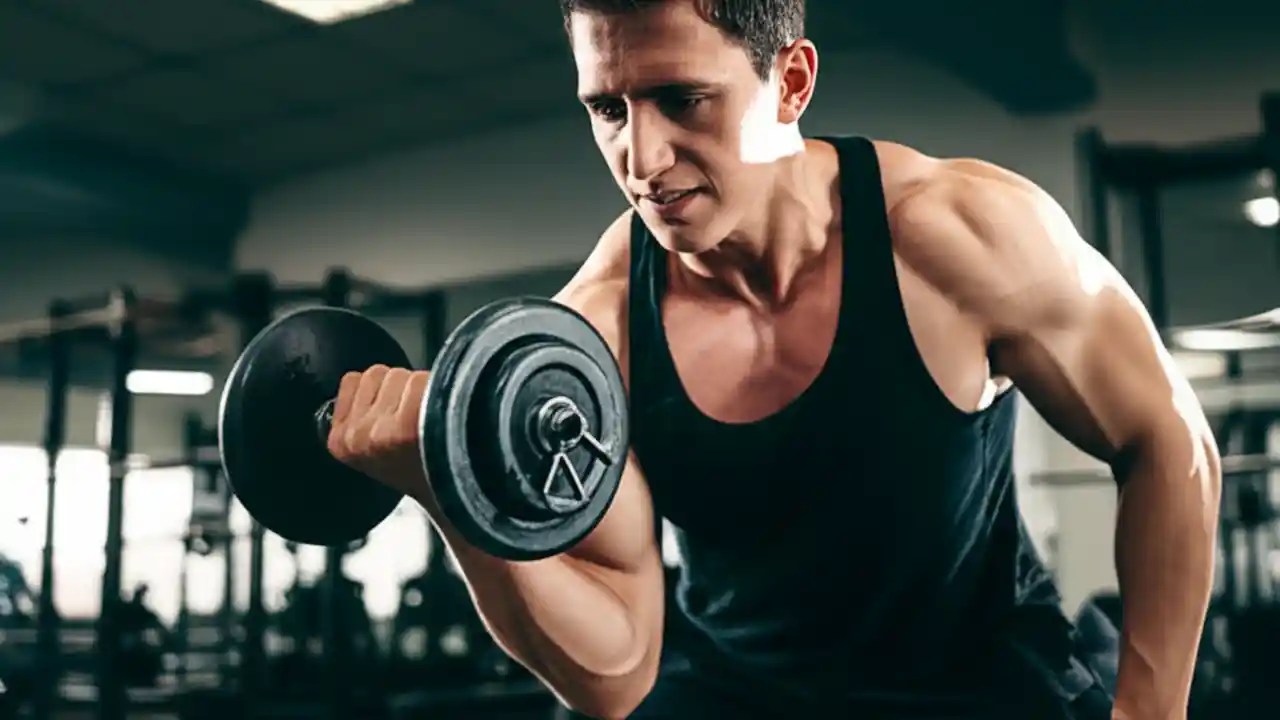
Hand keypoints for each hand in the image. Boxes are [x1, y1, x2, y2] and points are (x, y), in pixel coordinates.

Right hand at [325, 364, 431, 501]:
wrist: (450, 493)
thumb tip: (373, 377)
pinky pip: (420, 380)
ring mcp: (380, 430)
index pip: (352, 381)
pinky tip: (441, 418)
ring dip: (419, 389)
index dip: (379, 389)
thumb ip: (362, 411)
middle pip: (377, 373)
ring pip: (401, 375)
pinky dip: (436, 391)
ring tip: (428, 419)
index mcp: (339, 442)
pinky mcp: (407, 423)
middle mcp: (355, 436)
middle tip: (415, 418)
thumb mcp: (372, 445)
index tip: (393, 412)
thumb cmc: (416, 465)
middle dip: (399, 388)